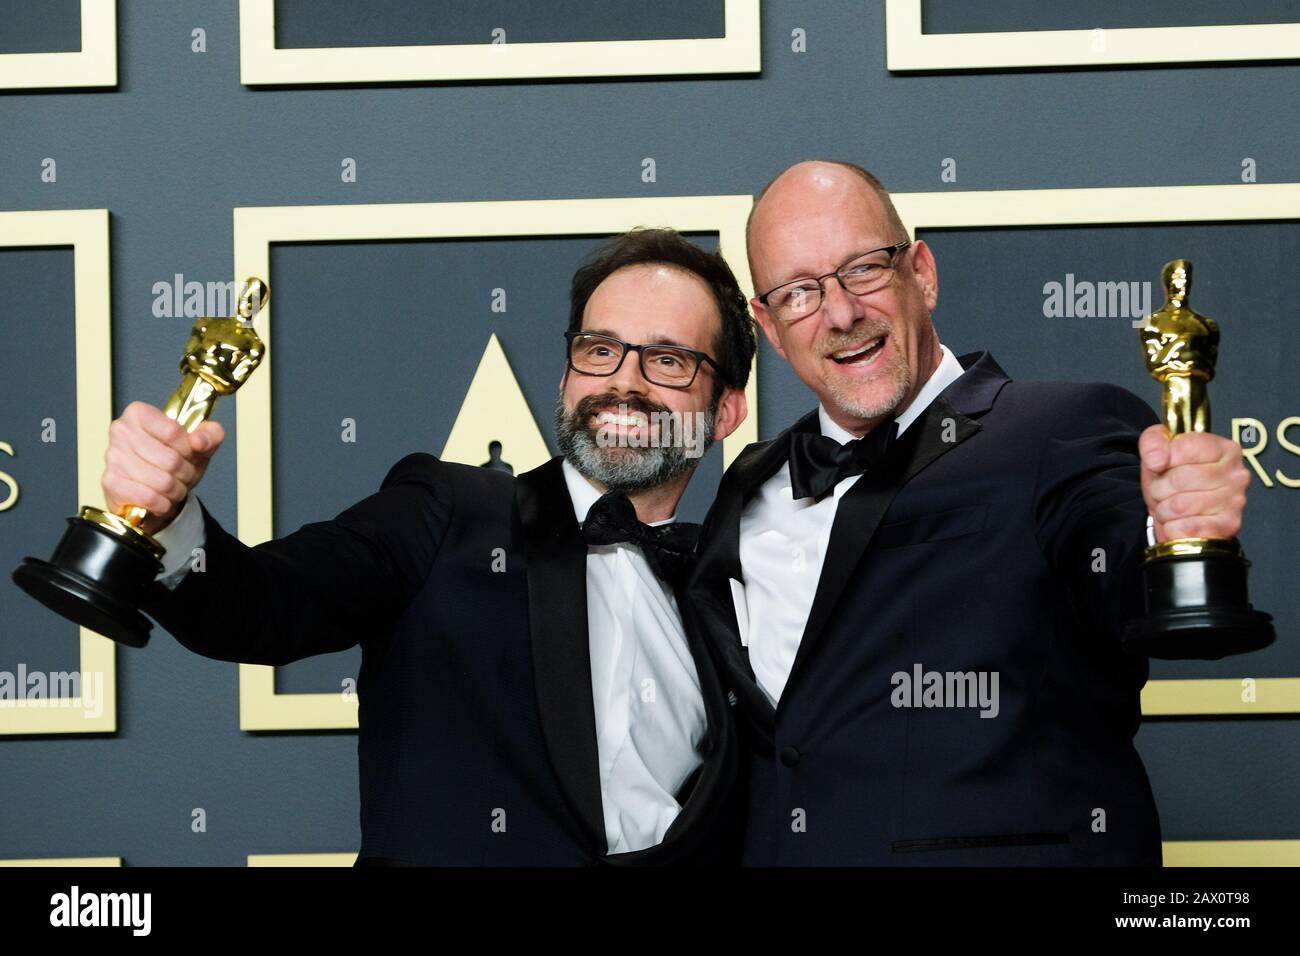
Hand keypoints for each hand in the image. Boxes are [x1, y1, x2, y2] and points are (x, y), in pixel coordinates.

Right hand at [101, 401, 224, 535]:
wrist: (155, 491)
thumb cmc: (175, 462)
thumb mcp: (200, 444)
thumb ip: (210, 435)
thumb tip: (198, 440)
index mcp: (139, 413)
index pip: (173, 431)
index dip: (189, 448)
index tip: (188, 452)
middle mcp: (121, 430)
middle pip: (170, 459)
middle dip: (185, 472)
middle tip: (182, 474)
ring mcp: (113, 456)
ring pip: (162, 481)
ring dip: (176, 490)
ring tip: (172, 486)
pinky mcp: (111, 482)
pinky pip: (149, 497)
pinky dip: (162, 503)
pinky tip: (160, 499)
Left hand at [1139, 425, 1249, 542]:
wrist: (1178, 517)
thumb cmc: (1172, 483)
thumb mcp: (1157, 453)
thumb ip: (1153, 441)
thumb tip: (1156, 458)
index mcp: (1224, 449)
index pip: (1185, 447)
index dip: (1163, 459)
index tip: (1163, 466)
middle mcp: (1236, 474)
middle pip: (1179, 479)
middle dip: (1160, 488)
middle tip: (1164, 491)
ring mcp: (1235, 501)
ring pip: (1179, 506)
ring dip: (1164, 510)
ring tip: (1172, 506)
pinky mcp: (1227, 526)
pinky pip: (1183, 528)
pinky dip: (1173, 527)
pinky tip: (1181, 522)